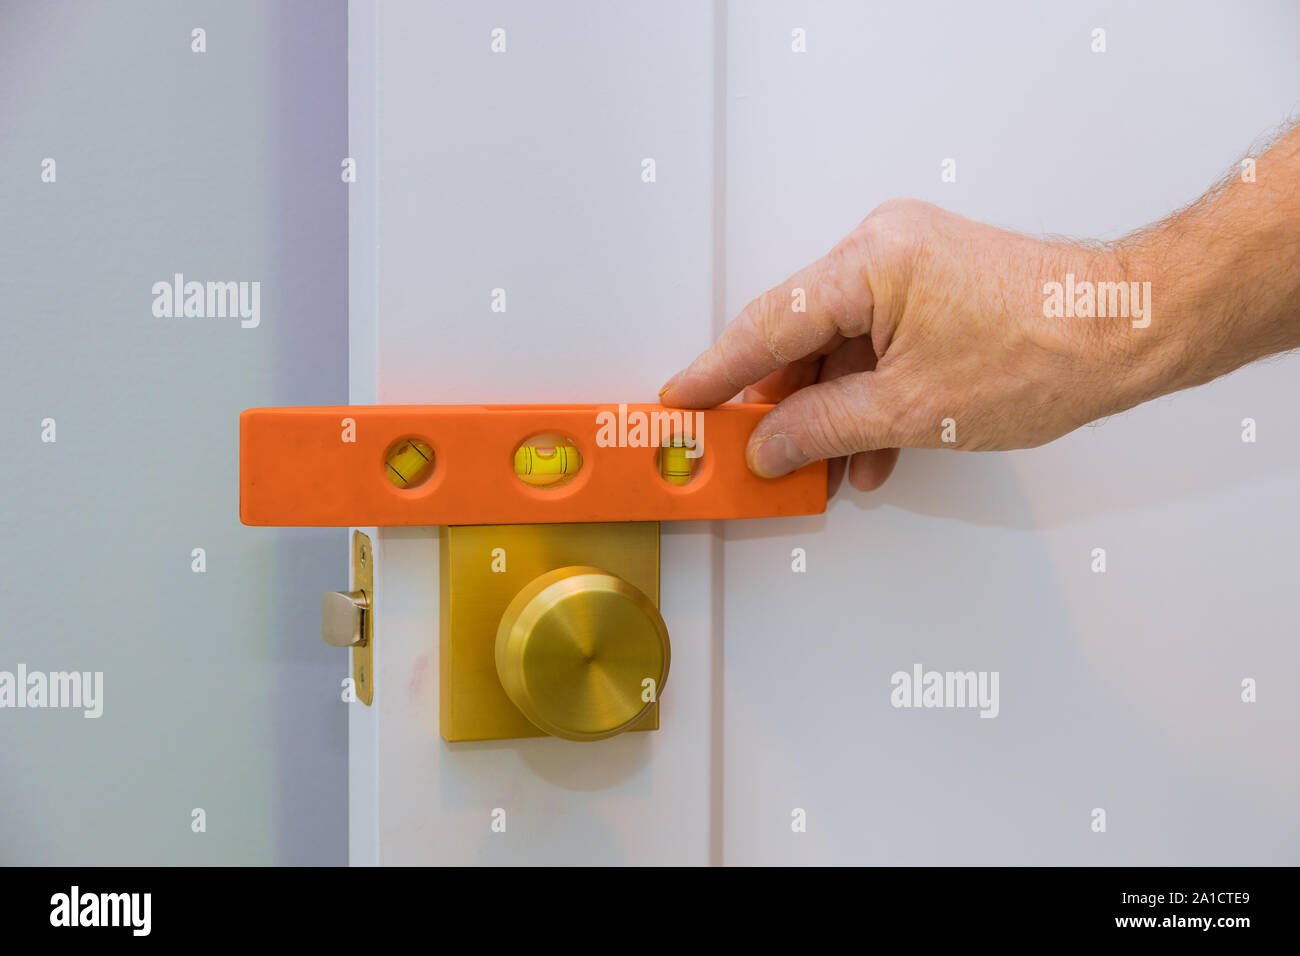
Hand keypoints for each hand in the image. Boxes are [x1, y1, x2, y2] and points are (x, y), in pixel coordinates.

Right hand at [659, 199, 1172, 492]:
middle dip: (780, 405)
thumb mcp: (915, 410)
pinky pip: (876, 346)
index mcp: (870, 262)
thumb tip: (770, 442)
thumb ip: (825, 427)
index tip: (681, 402)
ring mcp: (909, 267)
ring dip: (828, 412)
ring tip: (818, 471)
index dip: (718, 373)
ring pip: (838, 349)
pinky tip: (868, 452)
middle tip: (747, 452)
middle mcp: (883, 250)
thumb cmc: (1046, 350)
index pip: (769, 324)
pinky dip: (867, 398)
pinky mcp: (931, 289)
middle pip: (799, 337)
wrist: (1128, 332)